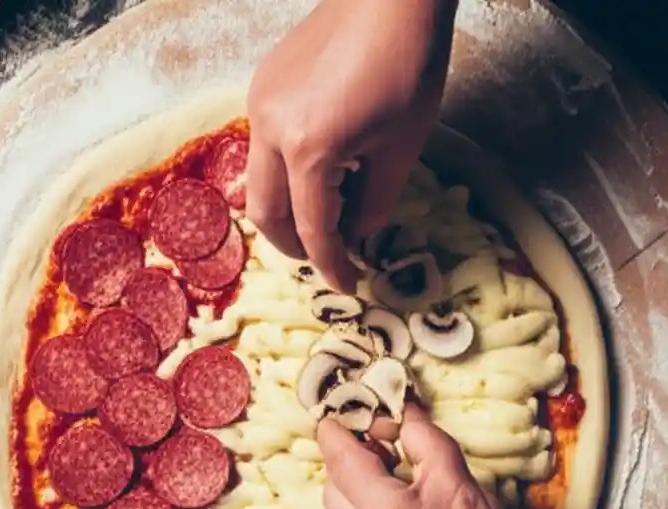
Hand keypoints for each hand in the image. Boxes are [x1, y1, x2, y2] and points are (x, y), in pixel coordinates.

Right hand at [247, 0, 457, 291]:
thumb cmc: (409, 65)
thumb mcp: (403, 146)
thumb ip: (376, 202)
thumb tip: (358, 234)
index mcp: (310, 149)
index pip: (313, 228)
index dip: (332, 264)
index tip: (347, 283)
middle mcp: (271, 129)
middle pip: (265, 212)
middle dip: (294, 243)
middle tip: (328, 253)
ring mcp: (260, 103)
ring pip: (258, 178)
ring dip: (288, 205)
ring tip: (331, 206)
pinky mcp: (262, 85)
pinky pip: (263, 143)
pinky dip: (286, 168)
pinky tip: (325, 161)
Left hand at [318, 405, 572, 508]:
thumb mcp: (466, 493)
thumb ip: (430, 447)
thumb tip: (405, 413)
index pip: (338, 451)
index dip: (339, 422)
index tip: (352, 402)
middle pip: (333, 481)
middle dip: (351, 454)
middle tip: (389, 441)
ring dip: (360, 485)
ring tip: (403, 478)